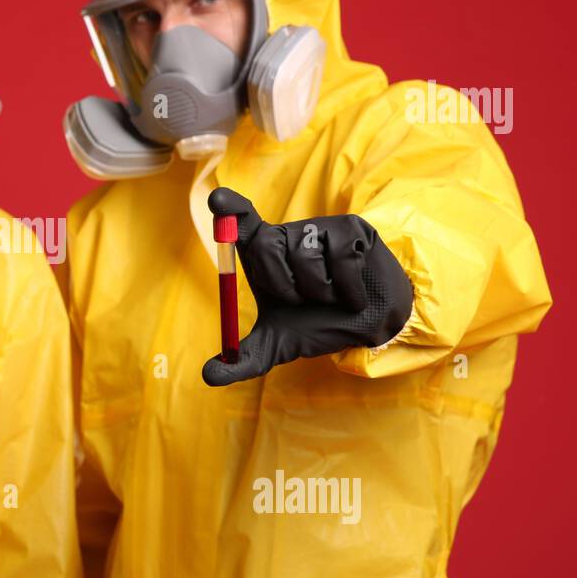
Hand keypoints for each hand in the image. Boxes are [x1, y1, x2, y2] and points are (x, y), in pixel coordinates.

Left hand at [202, 187, 412, 386]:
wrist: (368, 326)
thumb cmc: (316, 325)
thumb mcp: (277, 346)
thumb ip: (242, 360)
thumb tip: (208, 376)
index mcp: (263, 253)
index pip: (240, 222)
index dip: (229, 208)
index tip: (218, 200)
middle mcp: (286, 235)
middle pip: (264, 244)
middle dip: (281, 284)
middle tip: (301, 300)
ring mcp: (319, 228)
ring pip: (305, 256)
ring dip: (319, 291)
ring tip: (332, 297)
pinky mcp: (352, 229)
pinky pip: (342, 259)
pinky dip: (347, 289)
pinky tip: (353, 295)